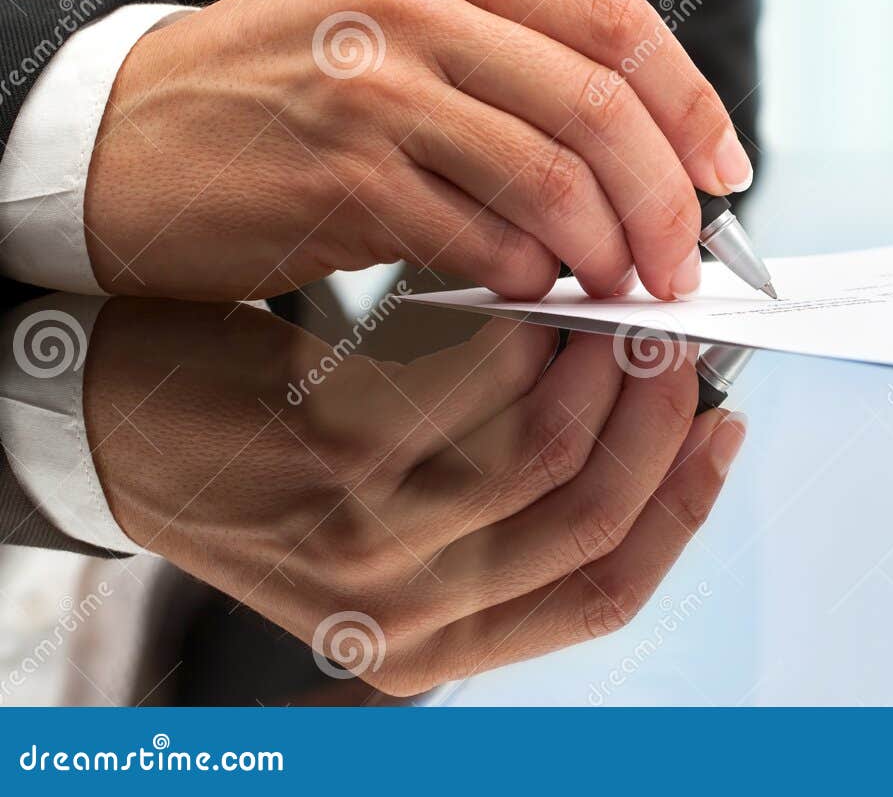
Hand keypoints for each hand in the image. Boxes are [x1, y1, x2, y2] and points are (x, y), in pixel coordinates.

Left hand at [83, 298, 744, 696]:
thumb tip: (651, 410)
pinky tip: (517, 294)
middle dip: (657, 419)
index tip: (721, 426)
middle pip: (592, 522)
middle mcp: (406, 618)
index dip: (682, 506)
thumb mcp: (400, 516)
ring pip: (547, 448)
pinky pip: (480, 381)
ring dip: (596, 362)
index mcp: (438, 645)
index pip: (608, 595)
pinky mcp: (335, 458)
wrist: (126, 429)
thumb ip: (511, 495)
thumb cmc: (279, 460)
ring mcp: (367, 545)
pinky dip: (523, 327)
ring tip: (598, 305)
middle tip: (675, 340)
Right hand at [85, 0, 752, 299]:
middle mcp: (407, 4)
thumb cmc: (281, 94)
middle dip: (666, 197)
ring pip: (552, 177)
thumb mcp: (392, 29)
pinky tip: (528, 289)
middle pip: (599, 101)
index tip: (724, 171)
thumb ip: (513, 63)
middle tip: (683, 262)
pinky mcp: (338, 177)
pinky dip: (527, 278)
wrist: (120, 138)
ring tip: (618, 286)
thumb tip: (656, 153)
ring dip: (608, 251)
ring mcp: (369, 87)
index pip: (613, 19)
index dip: (692, 102)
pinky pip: (482, 241)